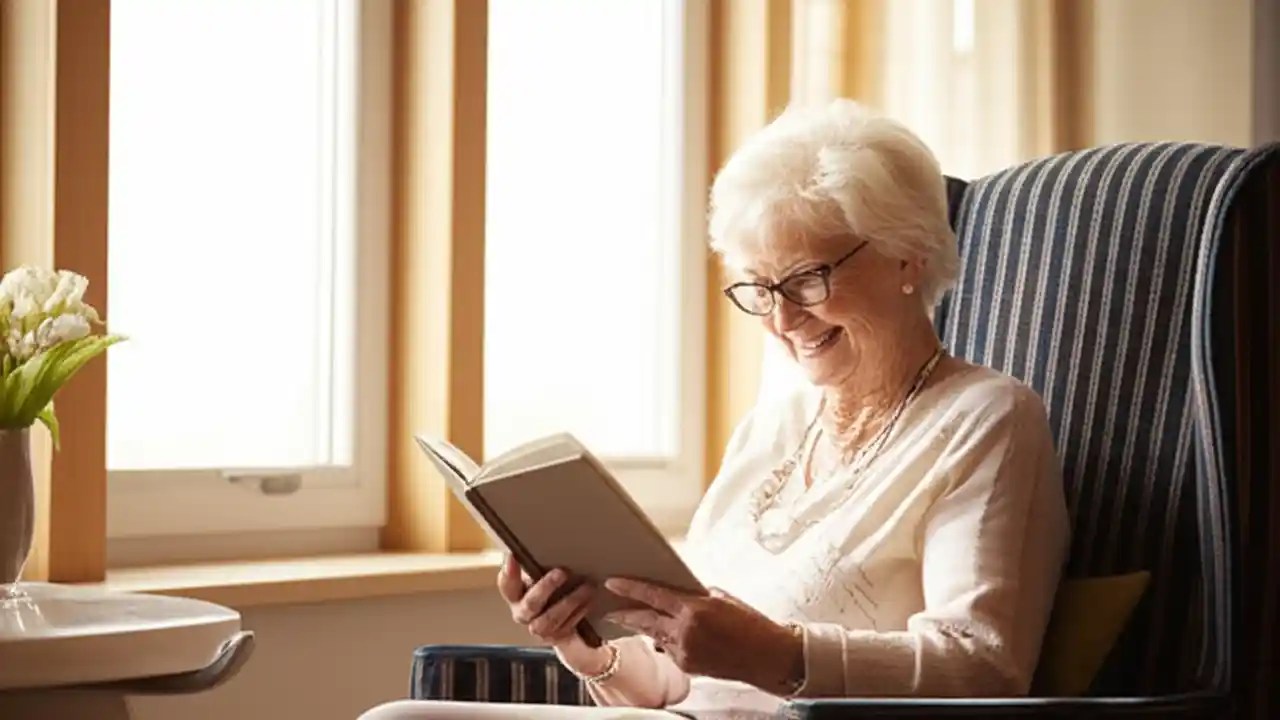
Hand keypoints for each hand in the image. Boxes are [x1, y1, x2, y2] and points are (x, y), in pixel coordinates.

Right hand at [496, 556, 610, 674]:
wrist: (564, 619)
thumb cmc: (552, 586)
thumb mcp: (542, 574)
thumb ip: (537, 563)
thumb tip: (540, 535)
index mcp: (514, 594)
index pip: (506, 584)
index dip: (509, 572)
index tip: (513, 556)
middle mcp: (522, 613)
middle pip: (530, 604)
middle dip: (546, 587)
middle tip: (562, 572)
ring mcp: (538, 628)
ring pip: (551, 619)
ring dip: (570, 602)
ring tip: (588, 587)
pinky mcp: (555, 638)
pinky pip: (567, 627)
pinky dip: (580, 612)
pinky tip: (591, 599)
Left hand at [603, 579, 802, 693]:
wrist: (767, 657)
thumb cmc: (750, 624)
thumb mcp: (722, 599)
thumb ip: (695, 597)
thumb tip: (676, 594)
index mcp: (694, 609)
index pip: (654, 595)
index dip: (630, 589)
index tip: (613, 583)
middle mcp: (685, 631)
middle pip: (645, 621)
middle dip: (625, 615)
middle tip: (609, 609)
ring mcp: (685, 652)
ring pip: (654, 637)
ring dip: (644, 628)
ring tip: (629, 619)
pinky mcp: (687, 666)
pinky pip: (668, 650)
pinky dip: (665, 642)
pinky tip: (667, 637)